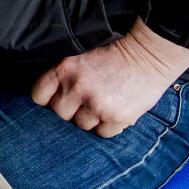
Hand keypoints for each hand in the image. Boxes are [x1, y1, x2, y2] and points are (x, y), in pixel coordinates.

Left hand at [30, 19, 188, 137]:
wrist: (149, 55)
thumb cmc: (115, 55)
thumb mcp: (82, 57)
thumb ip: (65, 76)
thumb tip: (50, 101)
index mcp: (65, 69)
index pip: (39, 95)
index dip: (46, 100)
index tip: (55, 100)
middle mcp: (78, 87)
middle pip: (60, 114)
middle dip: (70, 110)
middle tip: (84, 102)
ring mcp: (97, 104)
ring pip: (81, 125)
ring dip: (90, 118)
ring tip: (103, 104)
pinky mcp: (116, 117)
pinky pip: (102, 133)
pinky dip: (107, 125)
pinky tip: (115, 111)